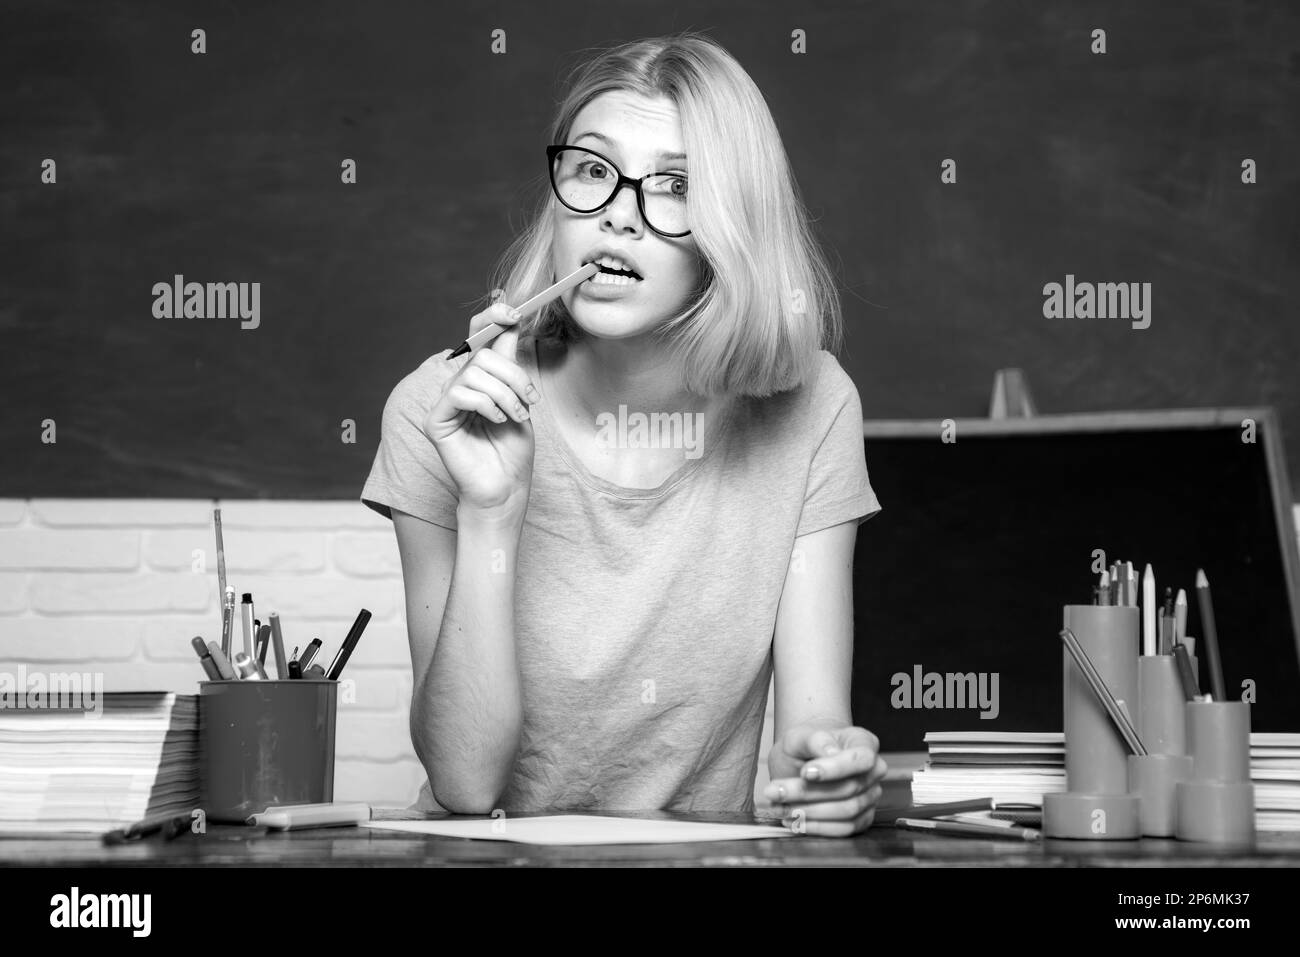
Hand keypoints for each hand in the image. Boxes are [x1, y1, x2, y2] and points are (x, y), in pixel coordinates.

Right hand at [423, 291, 538, 513]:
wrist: (506, 488)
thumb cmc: (513, 450)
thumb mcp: (520, 399)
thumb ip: (511, 364)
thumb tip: (510, 323)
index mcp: (480, 378)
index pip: (478, 335)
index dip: (492, 317)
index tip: (513, 312)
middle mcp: (460, 385)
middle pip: (483, 354)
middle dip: (513, 374)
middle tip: (529, 401)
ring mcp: (446, 403)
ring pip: (475, 372)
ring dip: (505, 394)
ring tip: (516, 416)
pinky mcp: (436, 420)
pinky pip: (460, 393)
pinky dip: (486, 404)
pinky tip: (497, 421)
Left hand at [763, 724, 887, 836]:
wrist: (801, 763)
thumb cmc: (803, 746)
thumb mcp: (800, 736)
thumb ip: (815, 740)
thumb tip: (831, 753)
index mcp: (864, 743)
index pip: (861, 759)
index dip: (835, 769)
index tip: (805, 773)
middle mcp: (873, 771)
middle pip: (849, 788)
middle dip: (808, 792)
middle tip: (774, 791)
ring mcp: (869, 797)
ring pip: (846, 811)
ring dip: (808, 812)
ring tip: (778, 807)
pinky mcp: (861, 819)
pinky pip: (843, 829)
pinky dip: (816, 827)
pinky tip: (793, 820)